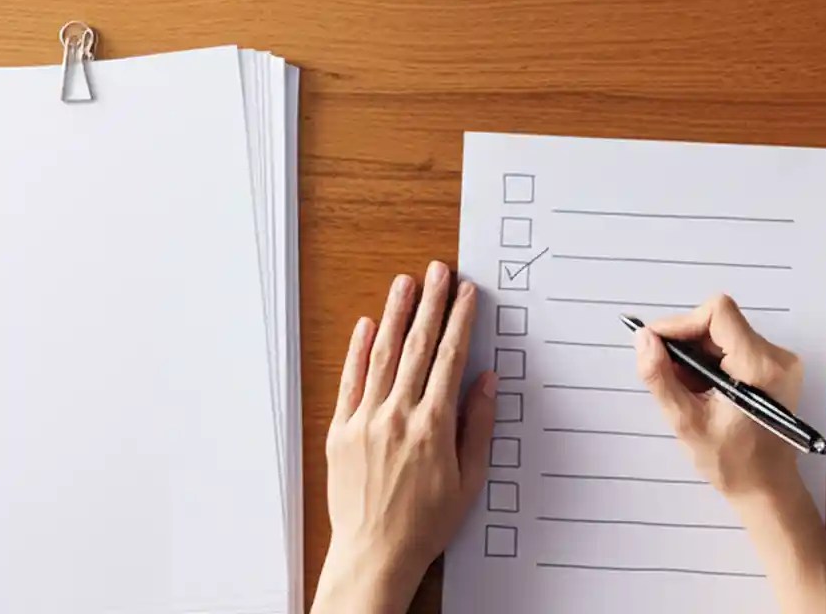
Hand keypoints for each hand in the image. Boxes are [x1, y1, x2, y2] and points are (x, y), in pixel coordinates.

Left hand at [312, 262, 495, 613]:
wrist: (375, 553)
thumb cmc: (425, 523)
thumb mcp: (469, 479)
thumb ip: (477, 425)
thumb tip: (485, 381)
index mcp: (433, 426)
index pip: (450, 358)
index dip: (460, 321)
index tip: (467, 295)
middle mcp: (397, 415)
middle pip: (418, 346)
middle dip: (431, 304)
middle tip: (439, 272)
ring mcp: (365, 420)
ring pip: (382, 354)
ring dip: (396, 314)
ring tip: (405, 283)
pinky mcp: (341, 431)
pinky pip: (350, 381)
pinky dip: (357, 350)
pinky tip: (366, 324)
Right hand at [635, 296, 825, 613]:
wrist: (768, 488)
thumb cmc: (731, 463)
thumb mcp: (687, 422)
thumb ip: (661, 378)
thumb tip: (643, 339)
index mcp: (760, 367)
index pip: (718, 313)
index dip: (681, 323)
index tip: (656, 344)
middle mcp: (777, 356)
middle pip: (719, 322)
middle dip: (686, 344)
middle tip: (668, 376)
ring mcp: (780, 361)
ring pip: (724, 333)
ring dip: (697, 355)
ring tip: (688, 390)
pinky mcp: (776, 367)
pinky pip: (735, 346)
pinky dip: (712, 361)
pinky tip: (704, 390)